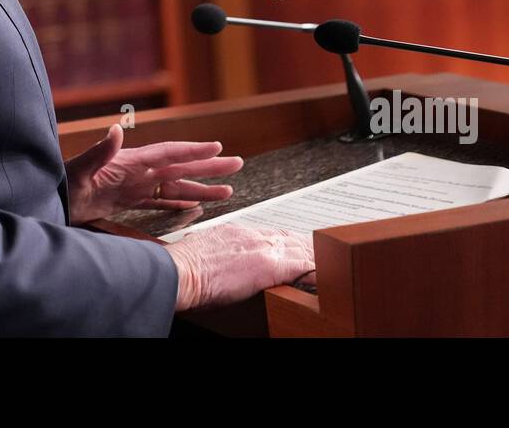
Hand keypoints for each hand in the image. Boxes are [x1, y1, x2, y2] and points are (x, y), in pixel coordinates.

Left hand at [64, 124, 242, 224]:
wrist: (48, 201)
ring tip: (228, 190)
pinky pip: (160, 203)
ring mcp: (134, 187)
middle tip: (237, 164)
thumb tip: (116, 129)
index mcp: (131, 162)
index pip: (169, 154)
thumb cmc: (62, 185)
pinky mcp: (127, 202)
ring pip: (176, 187)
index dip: (193, 151)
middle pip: (181, 168)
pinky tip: (197, 208)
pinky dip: (180, 205)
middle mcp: (137, 172)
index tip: (218, 146)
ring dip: (201, 189)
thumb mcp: (79, 169)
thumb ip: (99, 152)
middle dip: (209, 166)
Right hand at [164, 223, 315, 310]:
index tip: (295, 246)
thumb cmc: (182, 268)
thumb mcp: (202, 250)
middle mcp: (252, 235)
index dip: (286, 241)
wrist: (179, 271)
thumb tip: (216, 261)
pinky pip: (303, 267)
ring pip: (299, 248)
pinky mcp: (269, 266)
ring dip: (313, 256)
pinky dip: (316, 271)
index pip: (270, 234)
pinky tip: (326, 275)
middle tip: (320, 252)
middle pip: (288, 238)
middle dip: (305, 245)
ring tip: (329, 263)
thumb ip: (216, 251)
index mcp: (235, 231)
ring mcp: (262, 249)